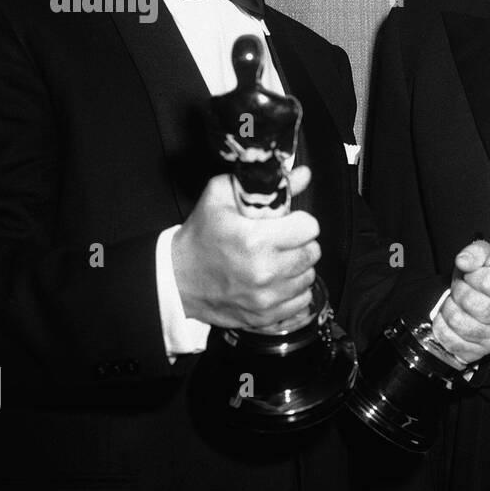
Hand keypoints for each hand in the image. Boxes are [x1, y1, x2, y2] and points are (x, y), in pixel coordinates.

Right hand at [172, 167, 320, 330]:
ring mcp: (266, 299)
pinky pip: (301, 301)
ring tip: (276, 261)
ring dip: (297, 268)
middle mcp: (265, 272)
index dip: (299, 221)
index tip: (288, 223)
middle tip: (281, 242)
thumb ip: (266, 184)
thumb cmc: (200, 235)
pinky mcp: (265, 317)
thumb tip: (303, 173)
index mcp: (255, 240)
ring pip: (309, 277)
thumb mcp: (222, 196)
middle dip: (300, 243)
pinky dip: (293, 291)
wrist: (177, 278)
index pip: (310, 227)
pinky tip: (277, 281)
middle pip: (312, 252)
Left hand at [429, 241, 489, 365]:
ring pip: (459, 321)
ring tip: (456, 304)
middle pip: (473, 302)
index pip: (488, 281)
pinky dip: (443, 326)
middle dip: (459, 292)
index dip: (472, 275)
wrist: (472, 306)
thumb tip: (465, 261)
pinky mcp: (477, 352)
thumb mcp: (482, 260)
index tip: (471, 275)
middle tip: (461, 289)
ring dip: (449, 308)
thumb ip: (476, 253)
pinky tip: (451, 320)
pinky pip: (450, 338)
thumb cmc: (480, 285)